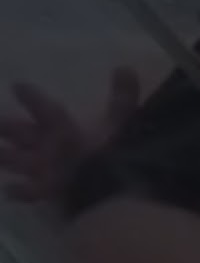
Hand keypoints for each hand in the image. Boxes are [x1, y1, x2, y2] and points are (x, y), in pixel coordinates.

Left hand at [0, 69, 138, 201]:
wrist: (105, 195)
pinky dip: (20, 191)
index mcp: (63, 128)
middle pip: (22, 133)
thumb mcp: (123, 124)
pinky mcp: (46, 193)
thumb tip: (124, 66)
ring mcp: (43, 171)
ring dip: (3, 156)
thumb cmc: (114, 158)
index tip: (17, 86)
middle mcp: (47, 147)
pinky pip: (29, 192)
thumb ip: (123, 98)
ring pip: (16, 161)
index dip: (31, 97)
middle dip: (7, 127)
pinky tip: (9, 191)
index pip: (45, 108)